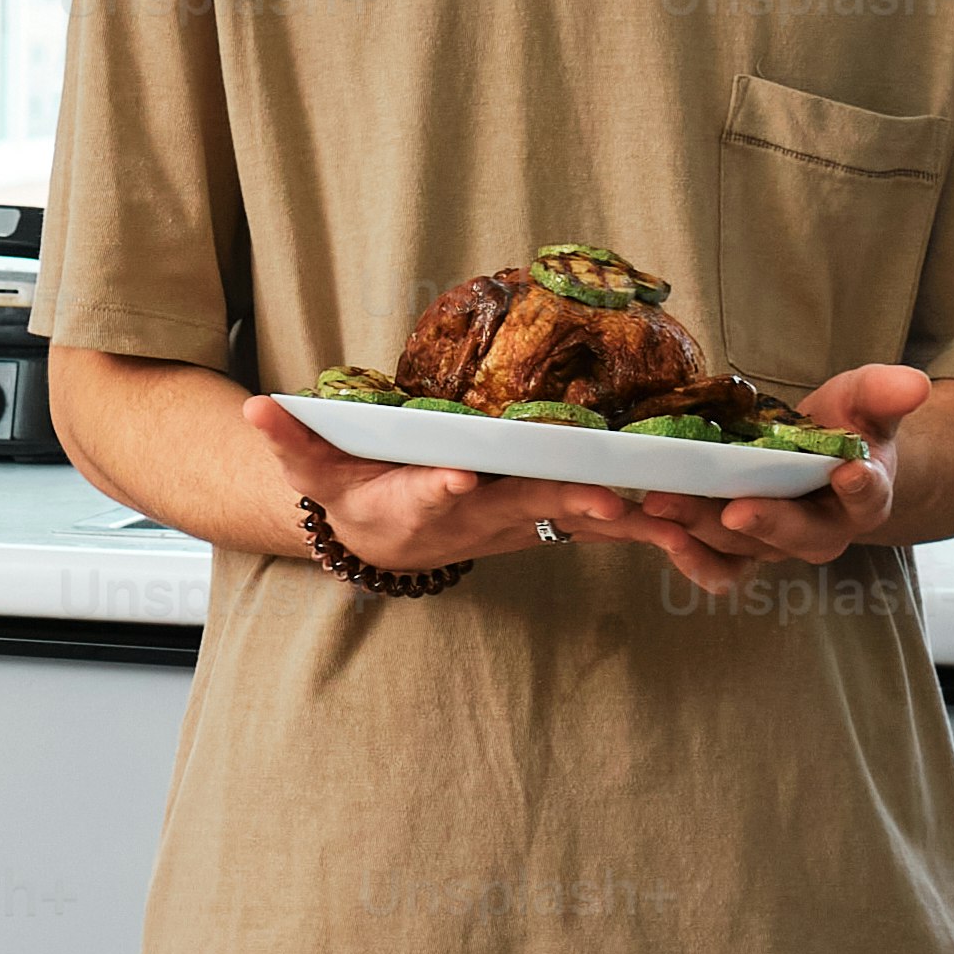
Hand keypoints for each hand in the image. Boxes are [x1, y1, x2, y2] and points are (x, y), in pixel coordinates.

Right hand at [241, 396, 641, 573]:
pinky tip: (699, 517)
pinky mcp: (555, 518)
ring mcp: (522, 521)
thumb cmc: (359, 496)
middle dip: (567, 504)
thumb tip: (254, 408)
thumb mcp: (316, 473)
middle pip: (527, 509)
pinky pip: (611, 524)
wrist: (391, 545)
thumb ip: (292, 440)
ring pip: (581, 519)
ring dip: (629, 517)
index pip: (430, 494)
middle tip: (608, 499)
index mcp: (420, 502)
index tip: (459, 477)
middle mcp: (479, 516)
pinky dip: (655, 524)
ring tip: (674, 509)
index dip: (444, 487)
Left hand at [536, 361, 927, 595]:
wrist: (825, 461)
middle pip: (796, 534)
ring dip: (701, 530)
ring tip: (664, 505)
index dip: (861, 487)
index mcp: (863, 497)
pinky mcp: (735, 545)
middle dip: (766, 522)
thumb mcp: (868, 401)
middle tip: (737, 509)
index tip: (851, 472)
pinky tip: (648, 526)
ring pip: (741, 547)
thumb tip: (914, 382)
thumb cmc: (850, 427)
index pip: (868, 497)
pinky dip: (681, 551)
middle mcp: (820, 531)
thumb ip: (885, 394)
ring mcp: (774, 543)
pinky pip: (711, 561)